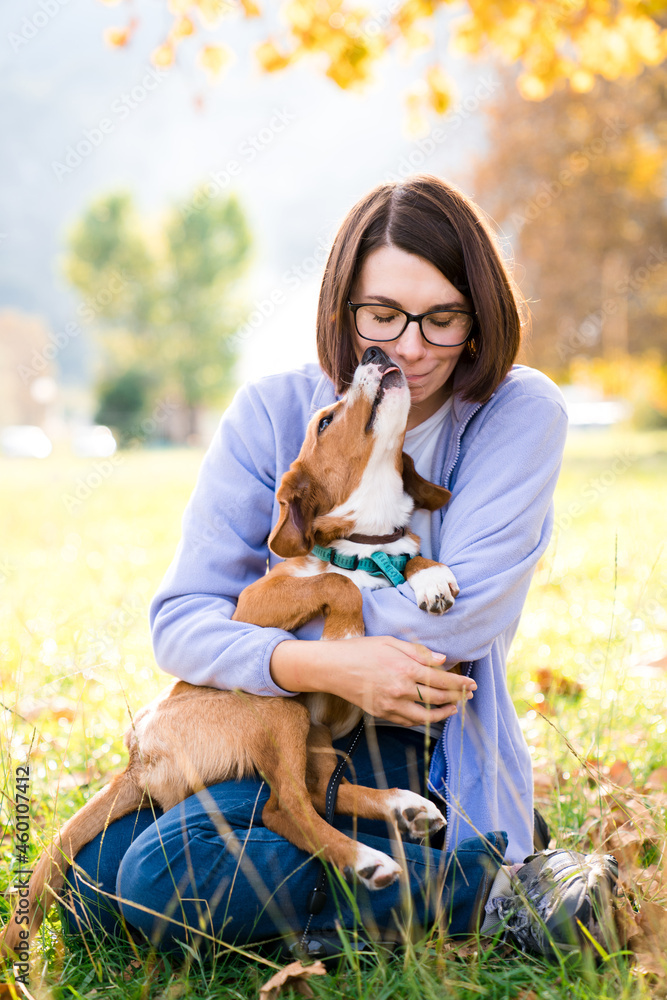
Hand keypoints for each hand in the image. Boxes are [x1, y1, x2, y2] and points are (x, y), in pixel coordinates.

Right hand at [270, 636, 475, 726]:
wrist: (332, 668)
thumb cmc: (361, 650)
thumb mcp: (391, 642)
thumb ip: (418, 652)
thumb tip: (442, 659)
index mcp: (405, 669)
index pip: (441, 679)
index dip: (459, 683)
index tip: (471, 684)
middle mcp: (401, 689)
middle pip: (437, 698)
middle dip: (457, 697)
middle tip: (469, 695)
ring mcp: (391, 705)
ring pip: (426, 716)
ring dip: (444, 713)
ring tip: (454, 708)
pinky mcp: (382, 714)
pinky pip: (408, 721)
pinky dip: (423, 719)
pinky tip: (431, 714)